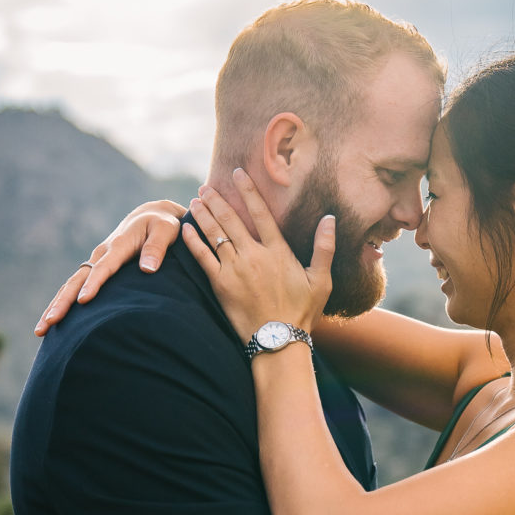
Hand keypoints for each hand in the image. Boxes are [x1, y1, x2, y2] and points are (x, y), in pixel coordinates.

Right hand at [34, 199, 184, 334]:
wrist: (150, 217)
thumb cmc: (162, 225)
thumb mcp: (166, 230)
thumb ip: (157, 247)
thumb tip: (148, 269)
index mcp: (119, 245)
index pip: (104, 267)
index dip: (94, 284)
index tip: (84, 301)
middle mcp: (101, 254)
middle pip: (78, 280)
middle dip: (63, 301)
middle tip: (50, 322)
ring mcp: (95, 262)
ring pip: (70, 285)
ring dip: (56, 306)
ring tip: (41, 330)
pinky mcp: (94, 270)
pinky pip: (74, 287)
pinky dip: (61, 303)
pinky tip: (51, 322)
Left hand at [183, 171, 333, 342]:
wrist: (278, 341)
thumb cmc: (302, 311)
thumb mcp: (322, 280)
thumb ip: (324, 247)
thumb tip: (329, 218)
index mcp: (278, 252)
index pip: (261, 213)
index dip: (248, 191)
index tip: (238, 174)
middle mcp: (254, 256)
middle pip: (232, 220)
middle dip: (217, 200)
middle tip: (207, 186)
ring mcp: (235, 270)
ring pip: (215, 234)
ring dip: (204, 215)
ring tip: (195, 200)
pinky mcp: (221, 285)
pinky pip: (203, 258)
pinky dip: (193, 241)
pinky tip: (185, 228)